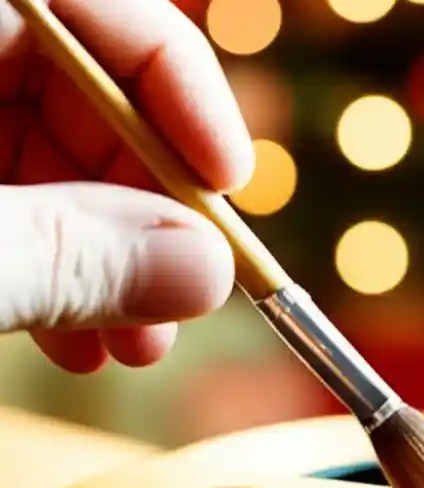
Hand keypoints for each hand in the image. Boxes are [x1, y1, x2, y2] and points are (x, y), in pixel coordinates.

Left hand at [0, 0, 250, 371]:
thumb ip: (62, 254)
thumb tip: (206, 271)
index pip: (102, 6)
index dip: (179, 87)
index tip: (228, 186)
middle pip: (87, 92)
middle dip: (149, 203)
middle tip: (187, 290)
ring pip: (51, 157)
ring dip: (113, 256)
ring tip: (135, 343)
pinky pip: (12, 205)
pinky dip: (55, 269)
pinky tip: (80, 338)